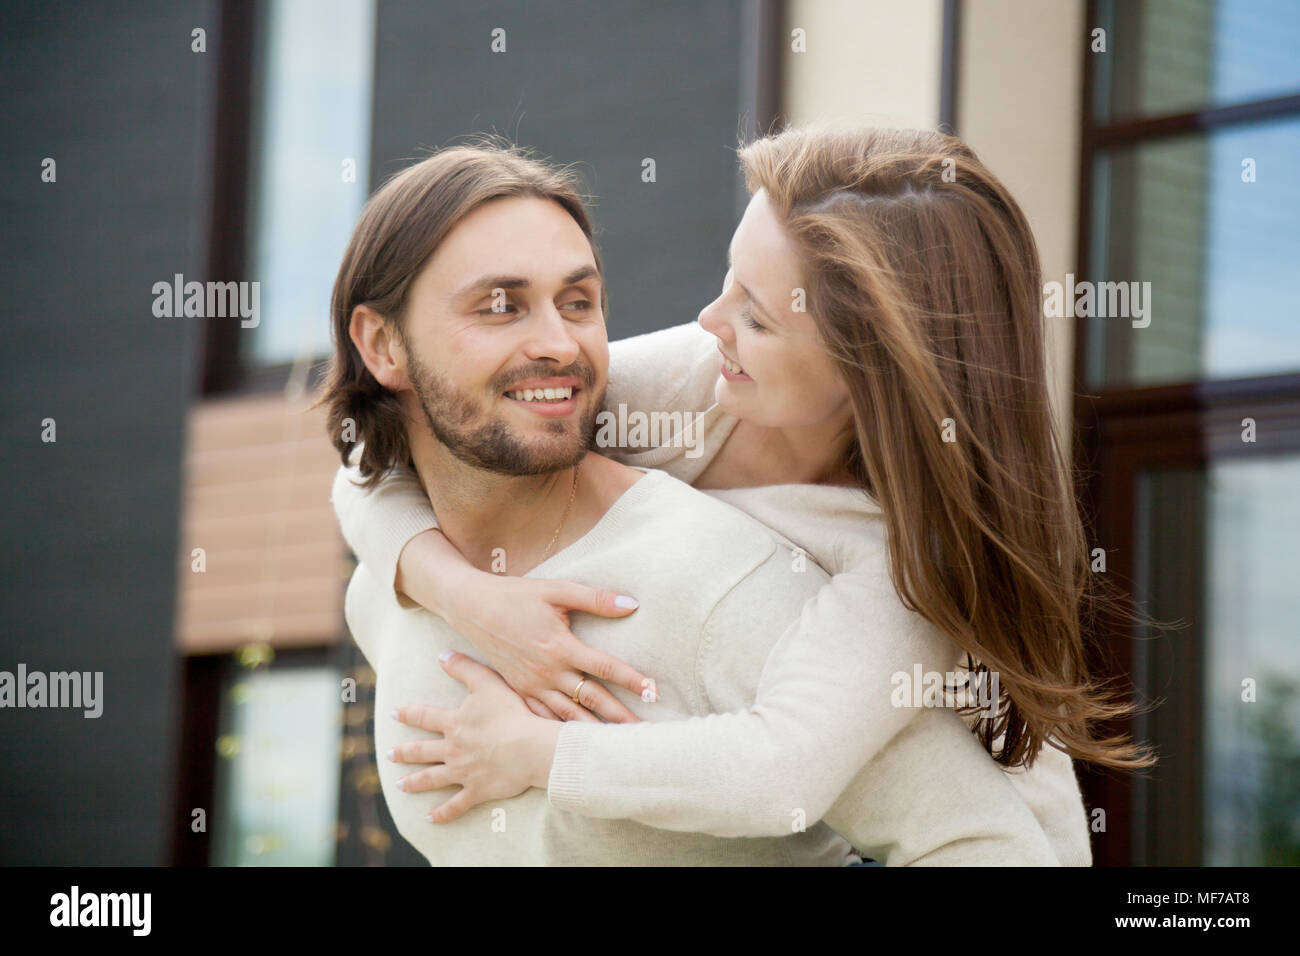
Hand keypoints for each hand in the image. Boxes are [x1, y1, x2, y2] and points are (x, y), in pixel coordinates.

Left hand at [389, 652, 561, 823]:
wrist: (529, 747)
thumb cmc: (511, 713)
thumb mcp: (487, 682)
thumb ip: (464, 667)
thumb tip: (442, 655)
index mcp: (455, 723)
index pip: (425, 717)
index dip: (408, 713)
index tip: (394, 713)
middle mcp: (453, 749)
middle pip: (423, 751)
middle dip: (405, 752)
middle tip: (391, 754)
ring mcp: (463, 772)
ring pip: (432, 778)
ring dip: (415, 782)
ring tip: (400, 785)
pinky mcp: (477, 790)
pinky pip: (456, 805)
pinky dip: (442, 814)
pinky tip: (430, 819)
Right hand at [398, 530, 658, 722]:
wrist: (472, 608)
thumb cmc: (516, 595)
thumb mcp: (557, 590)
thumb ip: (595, 599)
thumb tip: (632, 603)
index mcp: (560, 646)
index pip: (604, 667)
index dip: (631, 679)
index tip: (653, 692)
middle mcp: (547, 671)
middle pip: (590, 700)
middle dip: (618, 718)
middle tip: (642, 735)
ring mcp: (532, 684)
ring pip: (568, 715)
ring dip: (592, 730)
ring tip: (615, 745)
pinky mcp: (519, 690)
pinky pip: (543, 717)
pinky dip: (561, 731)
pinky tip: (574, 743)